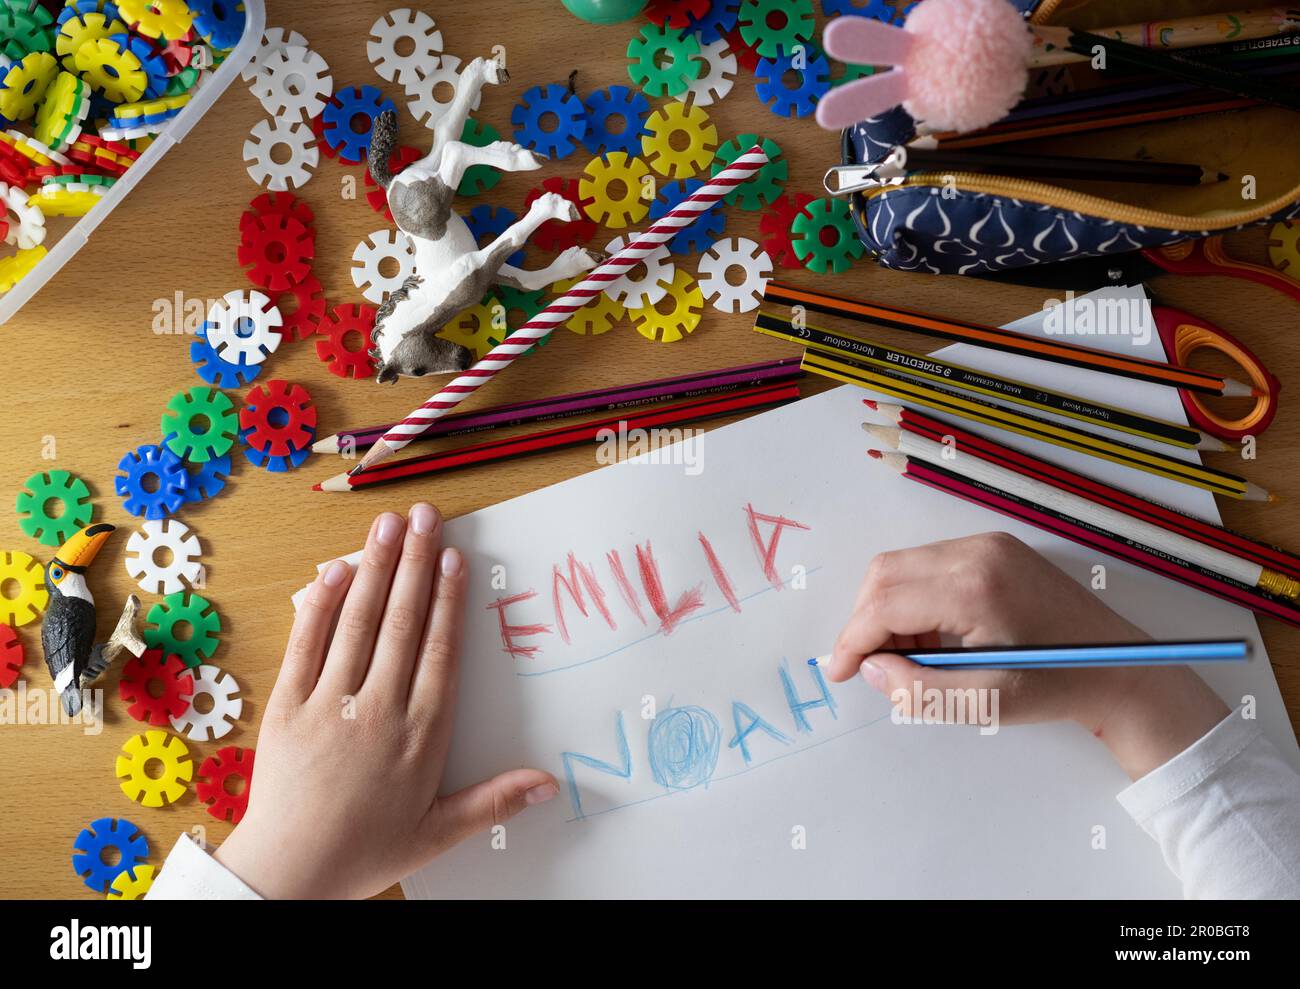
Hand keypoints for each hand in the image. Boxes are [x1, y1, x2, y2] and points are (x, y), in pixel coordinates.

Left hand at [215, 504, 558, 898]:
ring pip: (357, 622)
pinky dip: (320, 605)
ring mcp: (328, 704)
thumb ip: (494, 802)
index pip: (438, 651)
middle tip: (426, 517)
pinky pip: (306, 645)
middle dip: (415, 563)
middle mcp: (377, 709)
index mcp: (419, 735)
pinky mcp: (288, 707)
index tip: (454, 558)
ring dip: (374, 568)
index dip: (447, 600)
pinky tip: (333, 570)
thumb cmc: (365, 851)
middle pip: (401, 622)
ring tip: (387, 525)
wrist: (289, 873)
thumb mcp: (438, 832)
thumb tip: (550, 785)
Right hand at [827, 532, 1227, 778]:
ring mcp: (987, 545)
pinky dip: (915, 600)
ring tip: (917, 656)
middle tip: (879, 667)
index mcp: (975, 587)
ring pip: (902, 567)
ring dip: (890, 612)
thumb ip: (917, 689)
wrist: (1120, 669)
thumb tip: (872, 668)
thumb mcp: (983, 702)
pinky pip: (928, 566)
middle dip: (867, 622)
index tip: (840, 672)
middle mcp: (977, 551)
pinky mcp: (993, 549)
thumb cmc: (1056, 687)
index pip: (884, 603)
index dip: (853, 640)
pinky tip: (937, 637)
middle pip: (885, 574)